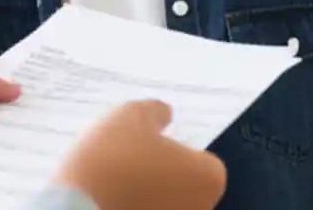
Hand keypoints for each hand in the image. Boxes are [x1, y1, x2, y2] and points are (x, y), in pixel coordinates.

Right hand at [53, 100, 226, 209]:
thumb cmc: (111, 162)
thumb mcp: (131, 116)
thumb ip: (155, 112)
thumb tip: (165, 114)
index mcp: (207, 178)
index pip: (202, 161)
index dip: (174, 152)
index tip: (148, 148)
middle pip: (185, 188)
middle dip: (162, 178)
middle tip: (127, 166)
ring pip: (164, 207)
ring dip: (146, 199)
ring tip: (111, 186)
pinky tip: (105, 205)